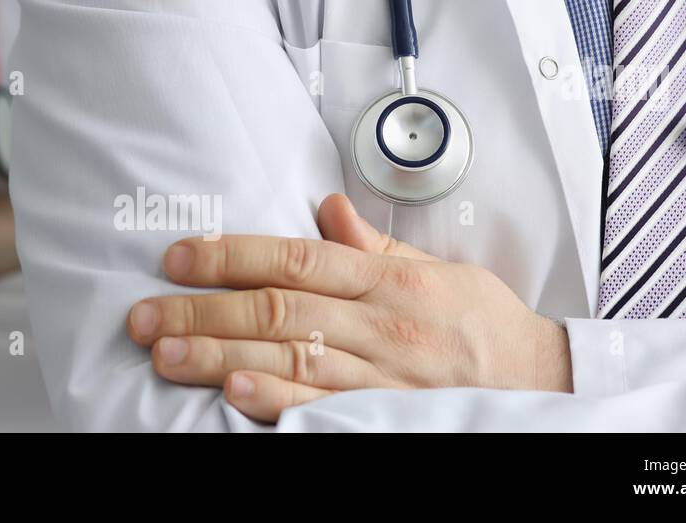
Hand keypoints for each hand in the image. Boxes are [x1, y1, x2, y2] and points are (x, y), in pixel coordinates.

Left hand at [126, 194, 570, 421]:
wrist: (542, 384)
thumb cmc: (485, 328)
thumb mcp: (438, 272)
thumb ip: (375, 245)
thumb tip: (325, 210)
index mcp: (385, 280)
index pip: (295, 258)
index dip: (231, 255)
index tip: (179, 257)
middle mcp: (378, 322)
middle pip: (275, 308)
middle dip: (200, 310)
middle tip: (144, 316)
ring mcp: (380, 373)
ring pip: (287, 357)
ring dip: (218, 355)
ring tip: (164, 356)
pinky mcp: (383, 416)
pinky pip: (324, 408)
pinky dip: (276, 401)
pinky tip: (233, 394)